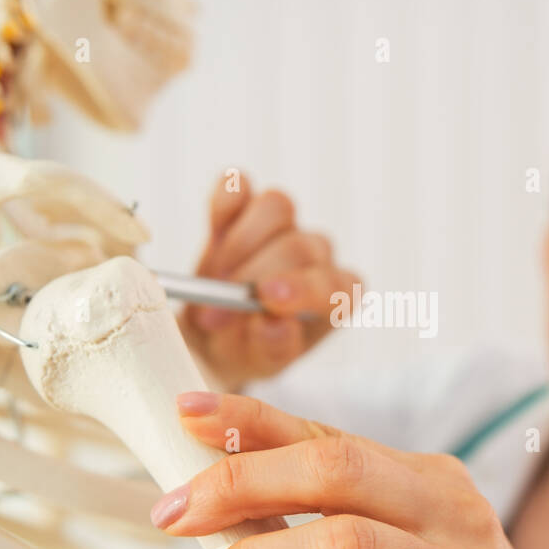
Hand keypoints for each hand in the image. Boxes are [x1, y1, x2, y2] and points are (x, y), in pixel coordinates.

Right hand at [179, 171, 359, 391]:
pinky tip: (214, 226)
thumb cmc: (249, 349)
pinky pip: (239, 185)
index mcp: (336, 297)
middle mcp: (317, 256)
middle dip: (250, 278)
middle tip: (214, 317)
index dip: (303, 286)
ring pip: (276, 207)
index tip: (266, 298)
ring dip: (238, 243)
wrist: (212, 335)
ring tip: (212, 282)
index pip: (335, 282)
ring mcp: (284, 227)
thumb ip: (274, 348)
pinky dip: (224, 199)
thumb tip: (278, 323)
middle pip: (298, 246)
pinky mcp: (245, 208)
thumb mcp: (260, 363)